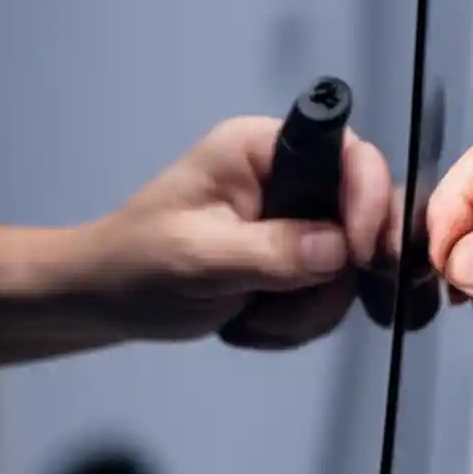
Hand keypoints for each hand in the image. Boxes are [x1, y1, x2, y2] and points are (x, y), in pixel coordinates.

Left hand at [67, 116, 390, 344]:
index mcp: (262, 149)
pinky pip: (333, 295)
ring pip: (352, 268)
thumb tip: (339, 249)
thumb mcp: (197, 259)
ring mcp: (298, 220)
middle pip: (366, 215)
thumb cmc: (135, 265)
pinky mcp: (299, 260)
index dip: (368, 201)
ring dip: (309, 308)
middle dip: (338, 275)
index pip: (349, 155)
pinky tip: (253, 324)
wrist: (104, 302)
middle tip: (297, 307)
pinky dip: (300, 321)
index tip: (359, 257)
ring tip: (251, 319)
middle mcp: (290, 177)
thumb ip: (269, 252)